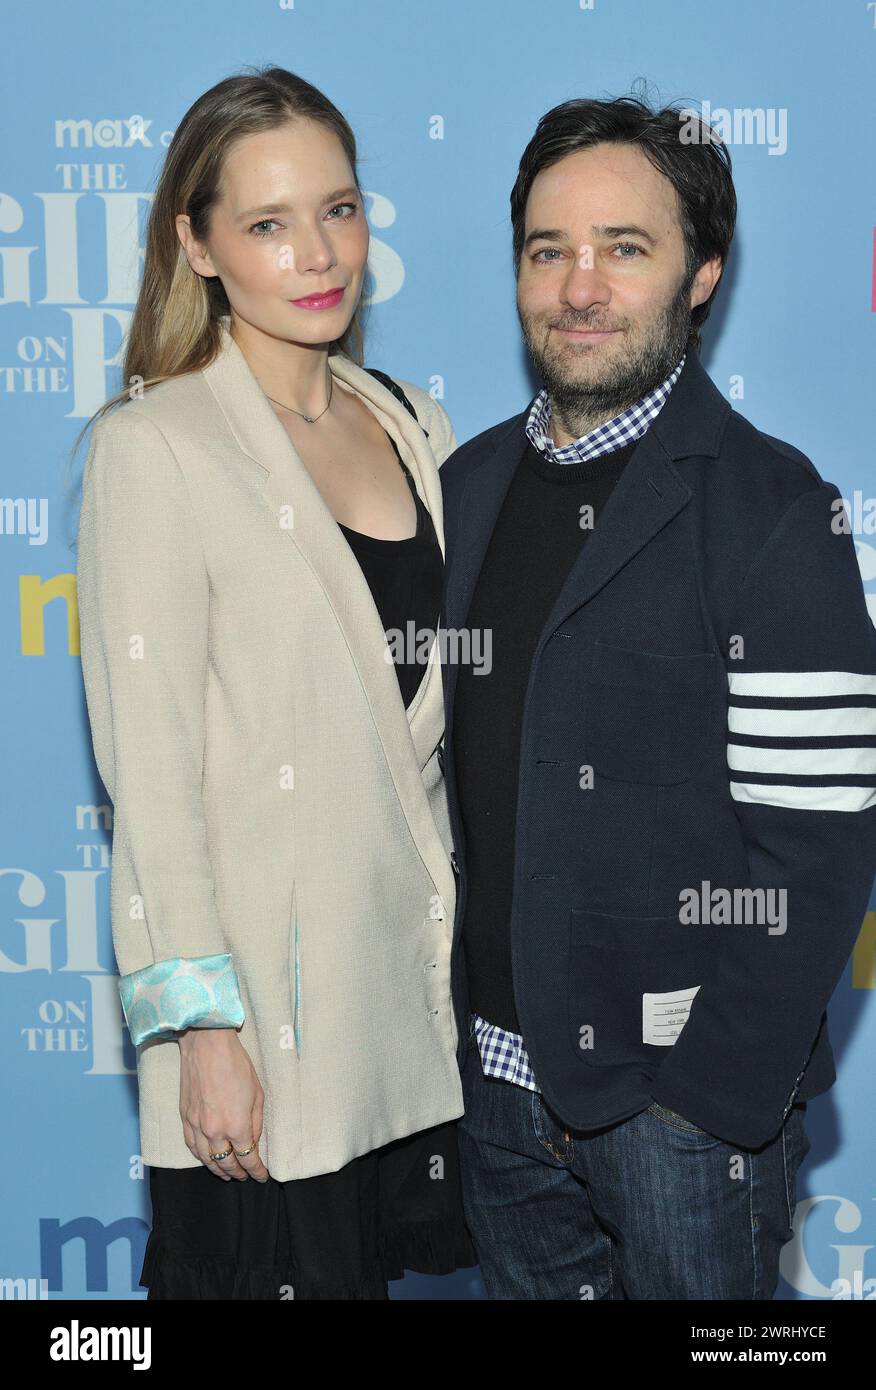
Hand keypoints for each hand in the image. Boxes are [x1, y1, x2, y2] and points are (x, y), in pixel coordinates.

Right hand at [177, 1028, 268, 1181]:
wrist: (206, 1046)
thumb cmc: (236, 1064)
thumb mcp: (257, 1093)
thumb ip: (256, 1122)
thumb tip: (253, 1141)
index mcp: (237, 1126)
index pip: (248, 1158)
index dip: (256, 1171)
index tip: (261, 1175)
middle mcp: (214, 1131)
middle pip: (227, 1164)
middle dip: (238, 1173)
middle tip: (245, 1176)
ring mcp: (196, 1126)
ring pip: (206, 1159)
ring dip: (218, 1170)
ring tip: (227, 1174)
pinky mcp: (184, 1118)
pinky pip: (191, 1146)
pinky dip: (201, 1157)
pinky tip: (207, 1158)